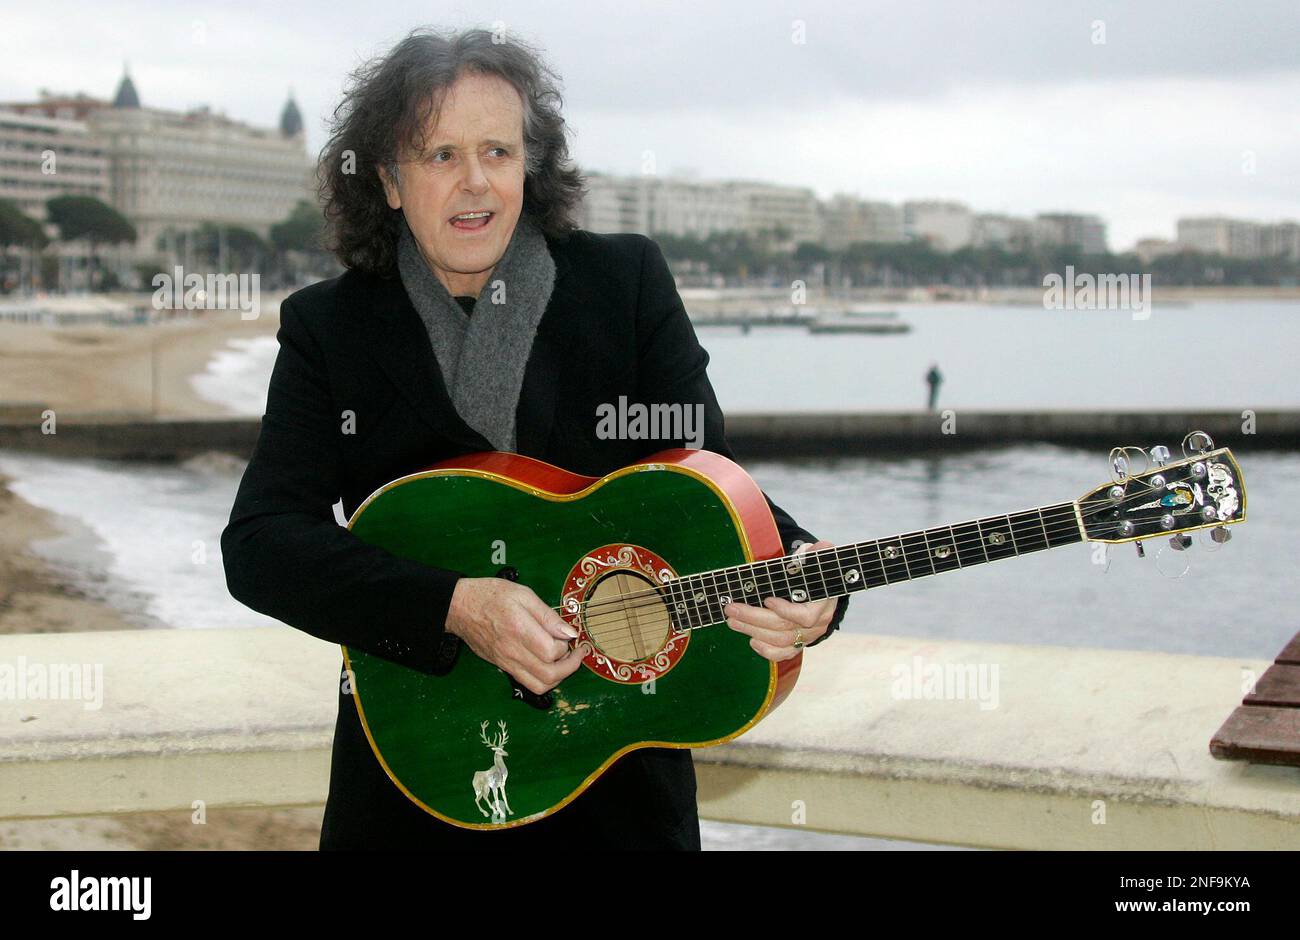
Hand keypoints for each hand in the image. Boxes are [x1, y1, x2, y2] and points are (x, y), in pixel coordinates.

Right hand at [445, 577, 584, 694]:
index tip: (571, 635)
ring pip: (540, 686)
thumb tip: (569, 633)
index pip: (552, 652)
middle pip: (549, 675)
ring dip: (558, 677)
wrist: (459, 607)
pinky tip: (548, 662)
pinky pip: (527, 682)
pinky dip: (543, 678)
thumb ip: (548, 616)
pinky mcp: (503, 667)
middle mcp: (512, 651)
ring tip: (564, 660)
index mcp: (519, 630)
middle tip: (577, 652)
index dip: (567, 646)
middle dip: (571, 667)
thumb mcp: (523, 594)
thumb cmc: (490, 595)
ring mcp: (506, 662)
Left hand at [723, 540, 836, 660]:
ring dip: (752, 630)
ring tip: (732, 620)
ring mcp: (808, 636)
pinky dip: (766, 650)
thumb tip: (818, 548)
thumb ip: (817, 555)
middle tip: (731, 609)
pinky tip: (751, 640)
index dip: (785, 611)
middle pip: (784, 627)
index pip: (806, 616)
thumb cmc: (813, 573)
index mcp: (823, 603)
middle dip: (754, 618)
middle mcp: (818, 624)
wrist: (821, 591)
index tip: (767, 600)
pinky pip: (783, 654)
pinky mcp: (799, 643)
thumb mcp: (817, 561)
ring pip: (779, 640)